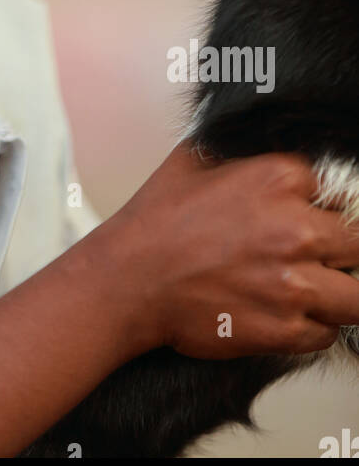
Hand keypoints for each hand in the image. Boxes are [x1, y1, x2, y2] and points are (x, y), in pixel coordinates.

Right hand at [90, 142, 358, 359]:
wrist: (129, 280)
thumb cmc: (156, 221)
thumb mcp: (197, 156)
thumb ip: (243, 146)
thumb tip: (265, 133)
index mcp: (278, 177)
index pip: (340, 191)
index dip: (324, 207)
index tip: (312, 217)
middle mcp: (295, 228)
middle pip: (358, 242)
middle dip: (340, 250)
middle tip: (315, 255)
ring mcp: (294, 282)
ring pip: (356, 295)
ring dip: (338, 291)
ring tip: (314, 288)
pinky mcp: (285, 328)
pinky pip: (328, 333)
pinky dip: (314, 326)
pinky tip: (287, 312)